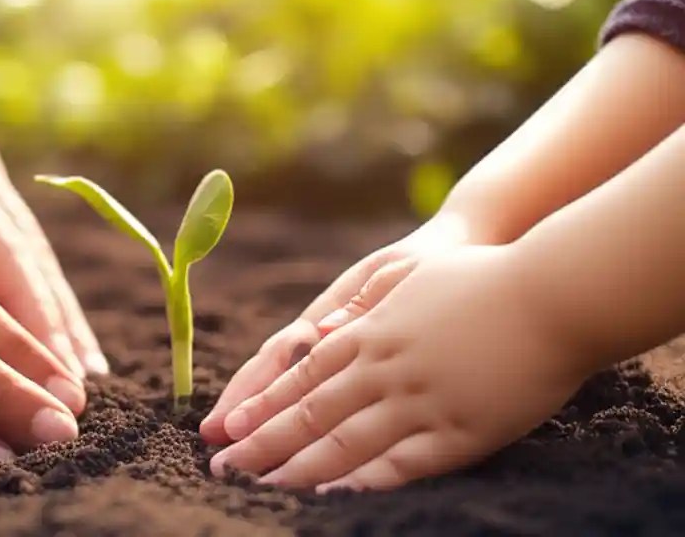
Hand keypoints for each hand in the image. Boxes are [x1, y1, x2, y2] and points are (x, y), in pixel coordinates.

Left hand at [207, 245, 586, 490]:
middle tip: (222, 467)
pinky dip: (363, 480)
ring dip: (299, 468)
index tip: (225, 426)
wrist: (549, 289)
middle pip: (310, 412)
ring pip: (345, 441)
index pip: (299, 374)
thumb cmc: (479, 276)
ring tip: (262, 489)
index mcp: (368, 331)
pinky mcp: (457, 427)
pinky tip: (331, 494)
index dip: (261, 403)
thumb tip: (324, 331)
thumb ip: (363, 308)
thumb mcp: (409, 280)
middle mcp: (383, 366)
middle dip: (263, 443)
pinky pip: (401, 462)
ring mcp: (418, 399)